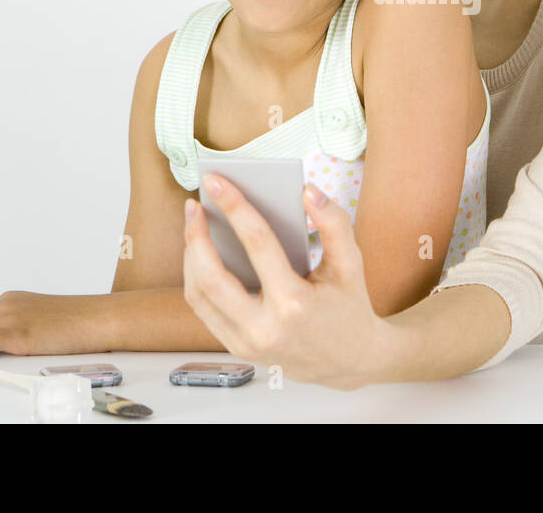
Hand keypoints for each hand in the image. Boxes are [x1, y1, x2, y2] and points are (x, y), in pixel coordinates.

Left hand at [0, 291, 107, 355]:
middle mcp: (5, 304)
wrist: (98, 318)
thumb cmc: (77, 322)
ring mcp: (9, 318)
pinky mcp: (15, 334)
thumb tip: (7, 342)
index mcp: (11, 299)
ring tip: (2, 359)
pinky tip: (4, 358)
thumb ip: (20, 322)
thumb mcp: (41, 315)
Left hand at [182, 178, 390, 389]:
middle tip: (194, 205)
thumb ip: (334, 223)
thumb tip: (308, 191)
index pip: (257, 244)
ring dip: (190, 256)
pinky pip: (204, 310)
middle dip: (196, 235)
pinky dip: (196, 278)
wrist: (349, 362)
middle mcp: (265, 328)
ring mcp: (246, 343)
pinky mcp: (237, 348)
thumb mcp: (351, 264)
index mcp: (294, 304)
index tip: (217, 181)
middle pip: (213, 276)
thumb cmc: (349, 307)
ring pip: (199, 295)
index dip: (235, 207)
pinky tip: (199, 253)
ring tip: (193, 225)